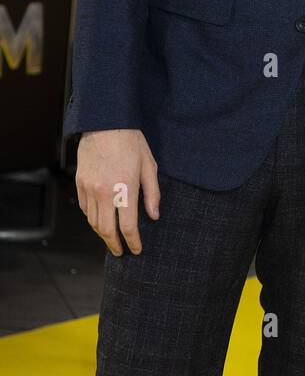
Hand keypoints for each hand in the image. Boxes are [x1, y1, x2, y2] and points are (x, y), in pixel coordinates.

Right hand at [75, 129, 159, 255]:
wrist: (105, 123)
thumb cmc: (131, 142)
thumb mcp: (149, 166)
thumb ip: (152, 193)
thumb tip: (153, 216)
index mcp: (125, 189)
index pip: (127, 226)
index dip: (132, 242)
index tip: (136, 250)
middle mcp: (105, 192)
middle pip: (107, 229)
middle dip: (114, 244)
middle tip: (120, 252)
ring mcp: (89, 188)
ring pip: (93, 222)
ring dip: (102, 234)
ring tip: (111, 239)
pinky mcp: (80, 183)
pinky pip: (85, 209)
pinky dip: (92, 219)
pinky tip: (100, 220)